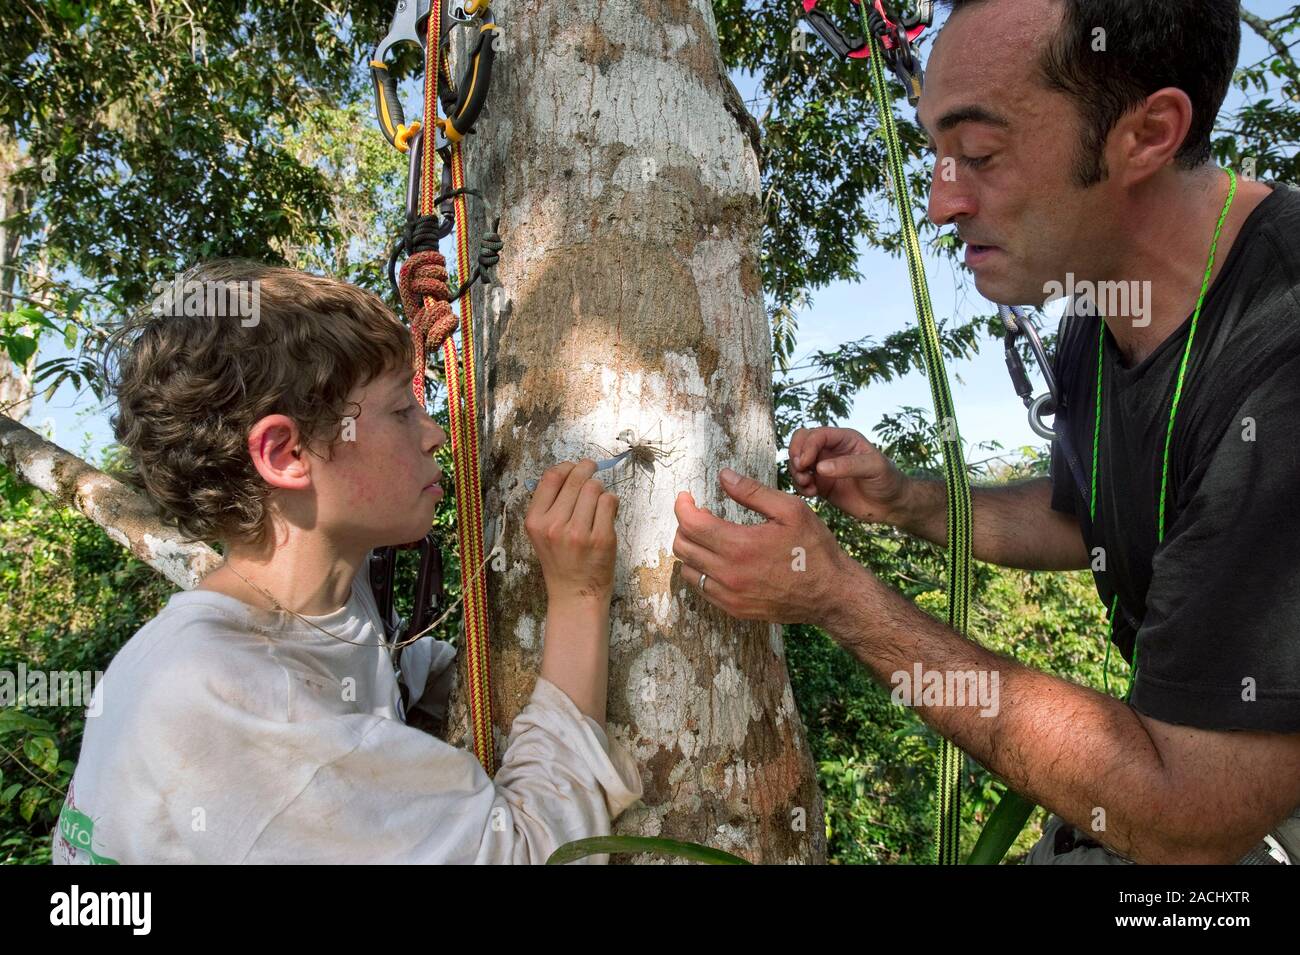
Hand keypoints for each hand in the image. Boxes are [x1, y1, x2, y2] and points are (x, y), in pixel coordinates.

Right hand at [525, 459, 618, 603]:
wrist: (575, 594)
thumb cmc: (561, 561)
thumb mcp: (542, 533)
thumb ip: (550, 504)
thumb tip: (571, 469)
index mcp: (535, 521)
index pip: (551, 477)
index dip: (566, 466)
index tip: (574, 467)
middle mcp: (554, 525)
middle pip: (575, 479)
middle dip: (587, 469)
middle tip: (592, 469)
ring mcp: (578, 532)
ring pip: (594, 488)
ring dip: (599, 490)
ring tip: (597, 501)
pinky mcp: (601, 538)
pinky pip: (610, 502)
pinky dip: (611, 502)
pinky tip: (607, 512)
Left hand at [672, 468, 860, 627]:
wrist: (831, 594)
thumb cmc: (814, 549)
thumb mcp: (790, 510)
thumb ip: (753, 492)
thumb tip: (724, 475)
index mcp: (740, 546)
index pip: (691, 524)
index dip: (682, 506)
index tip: (686, 497)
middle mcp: (729, 574)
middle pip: (682, 546)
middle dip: (684, 525)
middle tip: (697, 514)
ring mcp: (730, 595)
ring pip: (688, 570)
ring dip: (691, 549)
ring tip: (706, 536)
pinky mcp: (734, 609)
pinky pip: (702, 589)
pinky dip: (700, 570)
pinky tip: (715, 559)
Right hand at [788, 427, 909, 524]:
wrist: (891, 505)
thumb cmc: (888, 480)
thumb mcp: (874, 468)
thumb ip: (849, 465)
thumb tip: (820, 468)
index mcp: (843, 439)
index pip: (816, 435)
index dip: (806, 446)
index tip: (805, 464)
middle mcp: (830, 450)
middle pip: (801, 442)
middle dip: (795, 456)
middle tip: (802, 472)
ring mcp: (824, 467)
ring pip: (797, 462)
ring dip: (796, 473)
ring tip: (808, 486)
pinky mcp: (821, 484)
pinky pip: (801, 481)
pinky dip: (800, 486)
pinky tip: (812, 494)